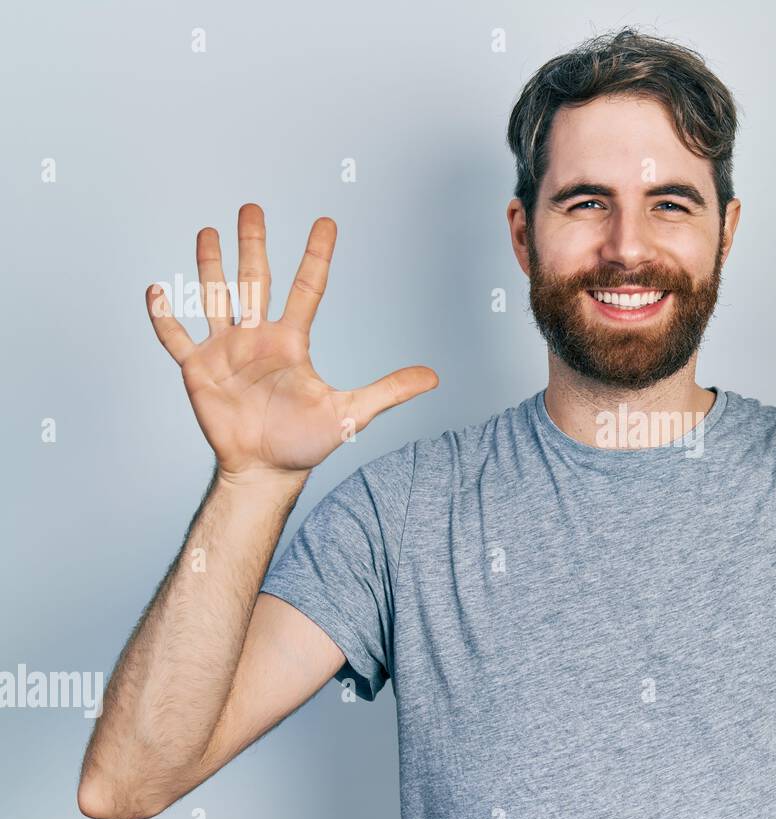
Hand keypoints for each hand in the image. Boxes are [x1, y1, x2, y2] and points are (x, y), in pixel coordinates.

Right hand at [146, 205, 438, 481]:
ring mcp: (225, 350)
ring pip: (215, 297)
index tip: (326, 222)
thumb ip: (389, 391)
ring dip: (209, 265)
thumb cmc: (305, 442)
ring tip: (208, 232)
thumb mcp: (350, 413)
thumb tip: (434, 377)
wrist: (265, 471)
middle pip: (254, 280)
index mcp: (291, 340)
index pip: (307, 287)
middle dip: (253, 244)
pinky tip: (157, 290)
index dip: (316, 255)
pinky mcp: (198, 370)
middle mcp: (257, 337)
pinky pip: (176, 338)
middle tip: (252, 207)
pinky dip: (164, 317)